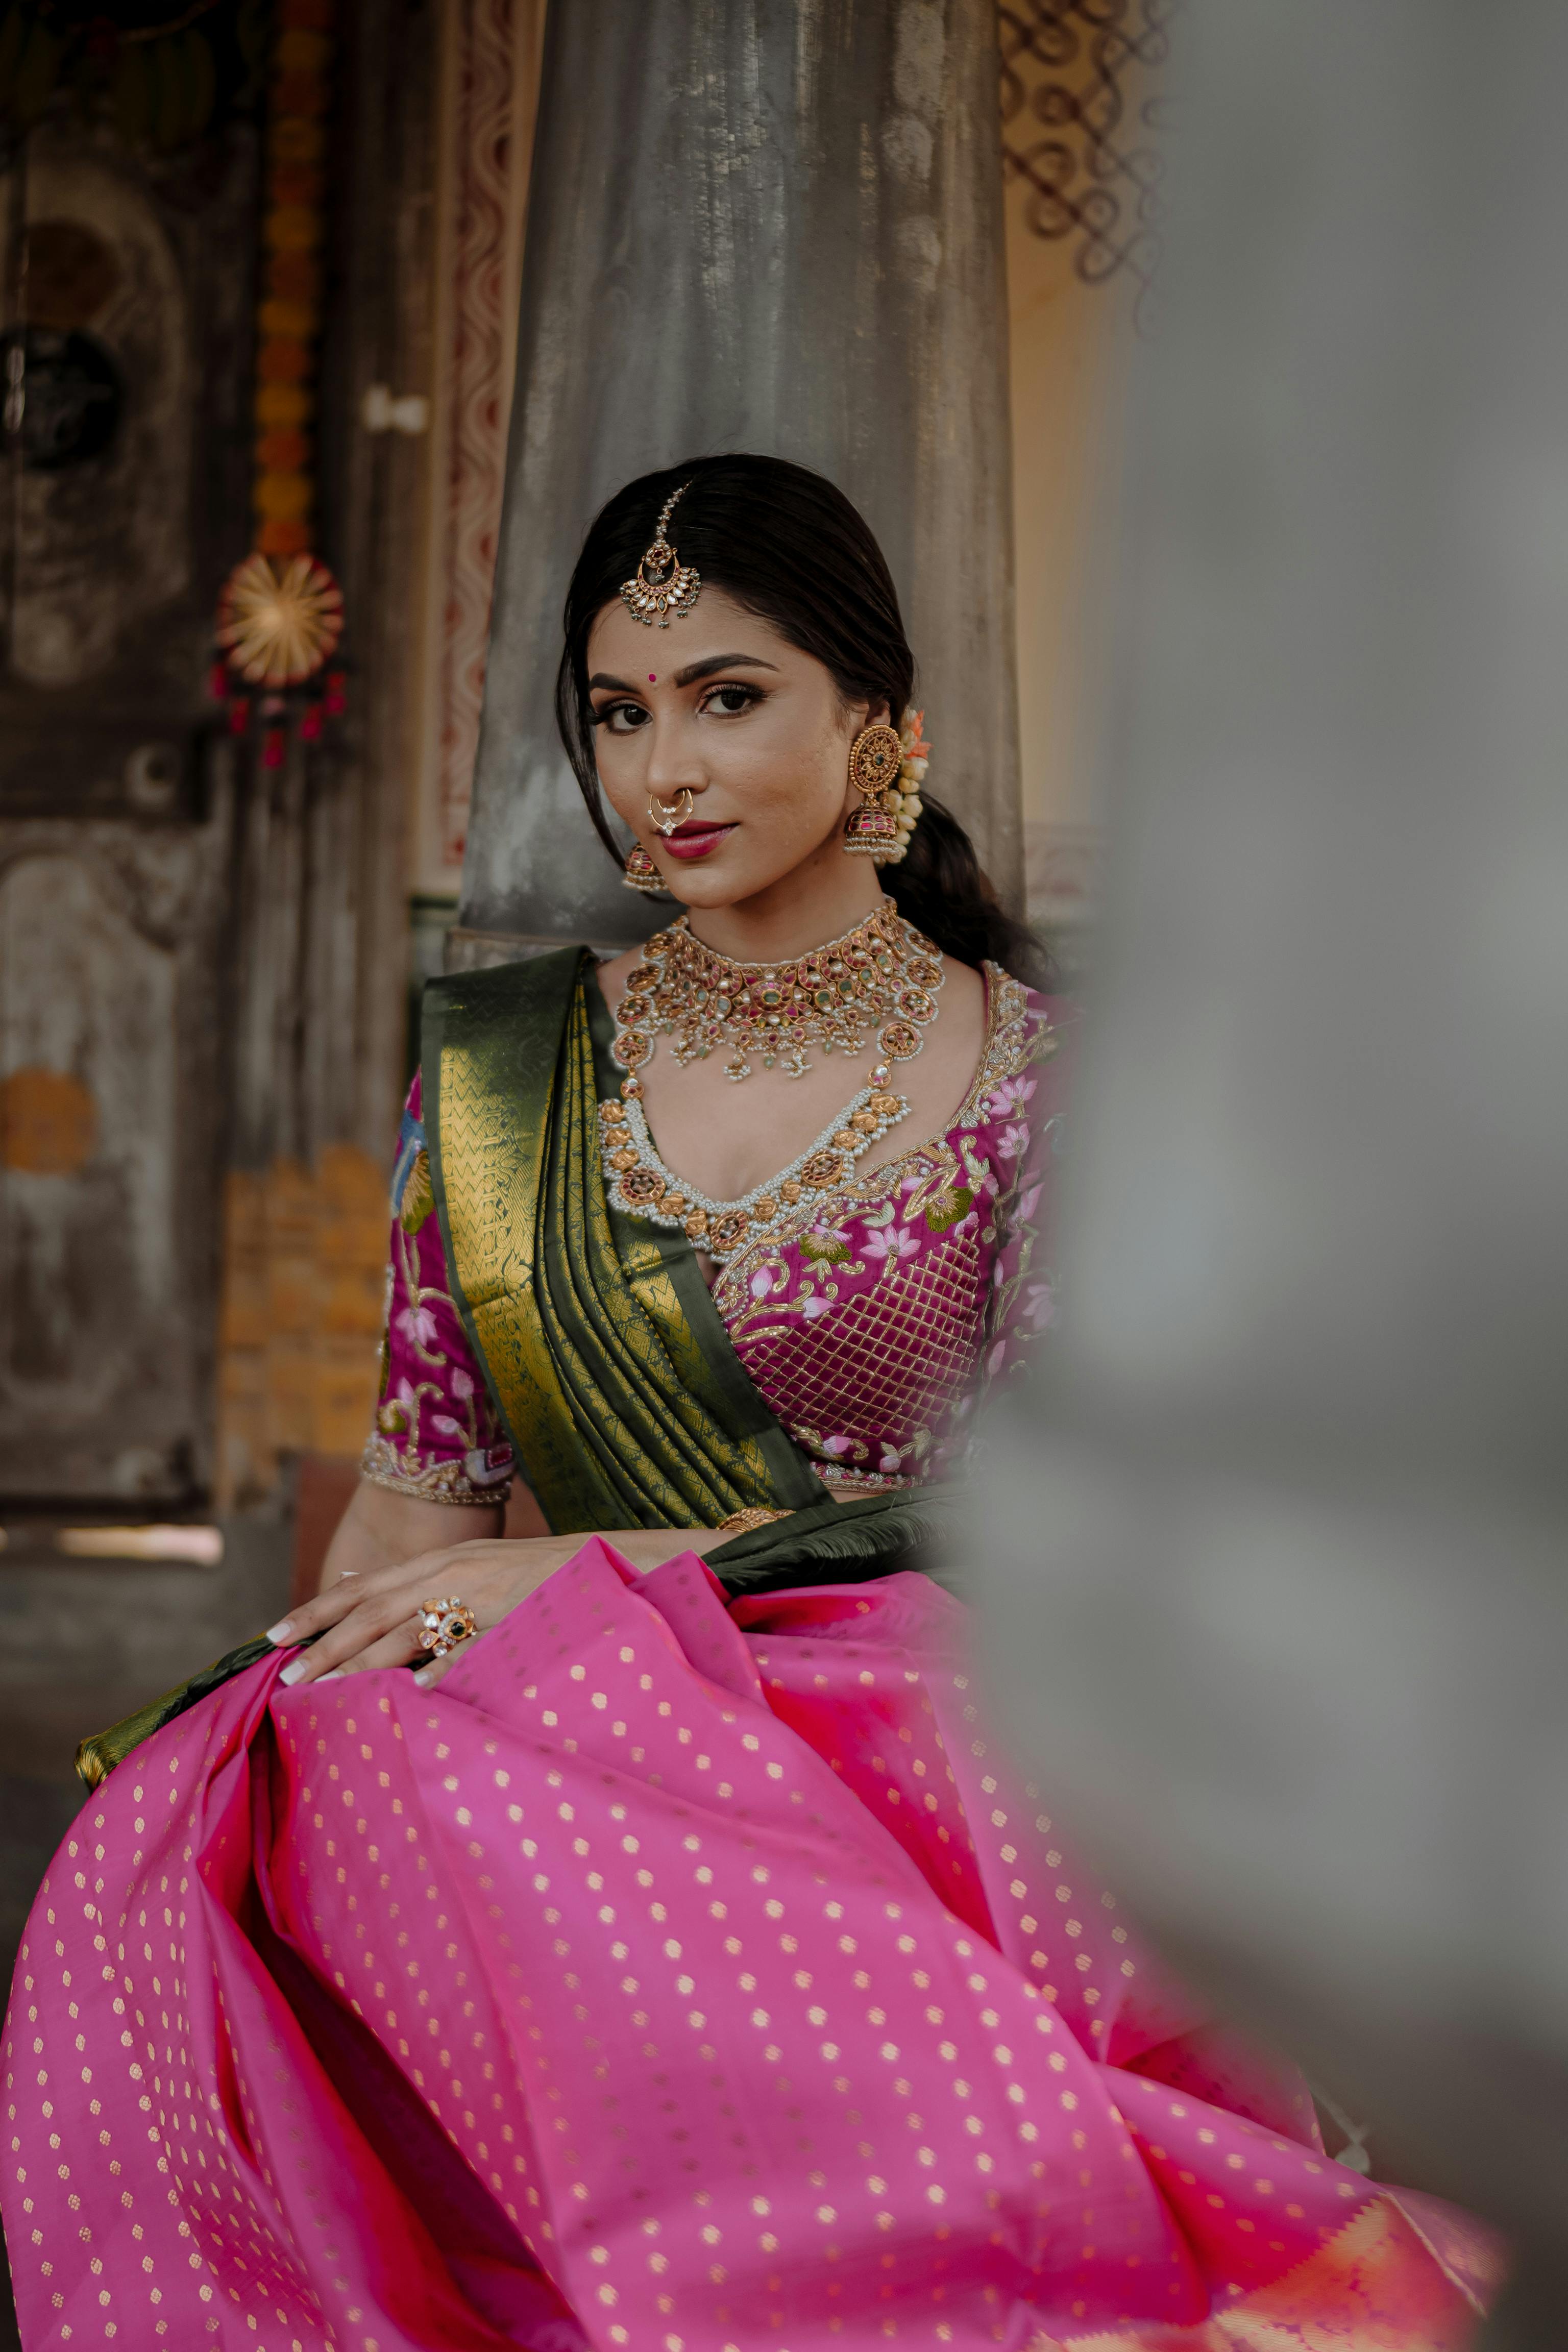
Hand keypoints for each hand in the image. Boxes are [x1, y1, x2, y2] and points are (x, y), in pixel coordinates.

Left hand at [265, 1527, 722, 1688]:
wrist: (606, 1560)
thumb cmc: (533, 1575)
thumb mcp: (467, 1567)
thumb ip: (412, 1582)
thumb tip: (350, 1585)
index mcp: (438, 1562)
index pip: (361, 1587)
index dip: (313, 1610)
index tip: (270, 1638)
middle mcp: (451, 1572)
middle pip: (372, 1609)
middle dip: (323, 1644)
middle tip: (284, 1678)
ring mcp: (480, 1595)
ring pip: (408, 1630)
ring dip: (361, 1663)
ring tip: (324, 1693)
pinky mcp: (510, 1618)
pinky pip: (468, 1648)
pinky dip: (440, 1670)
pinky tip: (414, 1695)